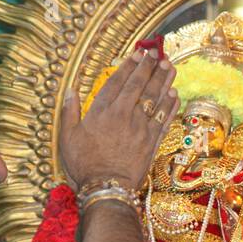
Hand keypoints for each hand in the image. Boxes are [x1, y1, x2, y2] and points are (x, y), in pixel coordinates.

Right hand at [58, 50, 178, 189]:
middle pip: (140, 86)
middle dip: (150, 68)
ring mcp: (141, 128)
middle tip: (159, 53)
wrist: (107, 188)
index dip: (129, 66)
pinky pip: (164, 119)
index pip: (118, 82)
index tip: (138, 54)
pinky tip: (175, 94)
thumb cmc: (84, 165)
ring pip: (155, 99)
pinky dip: (170, 106)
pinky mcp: (152, 142)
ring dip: (164, 81)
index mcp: (102, 112)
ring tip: (170, 66)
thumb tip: (69, 90)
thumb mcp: (67, 137)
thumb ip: (69, 112)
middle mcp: (124, 115)